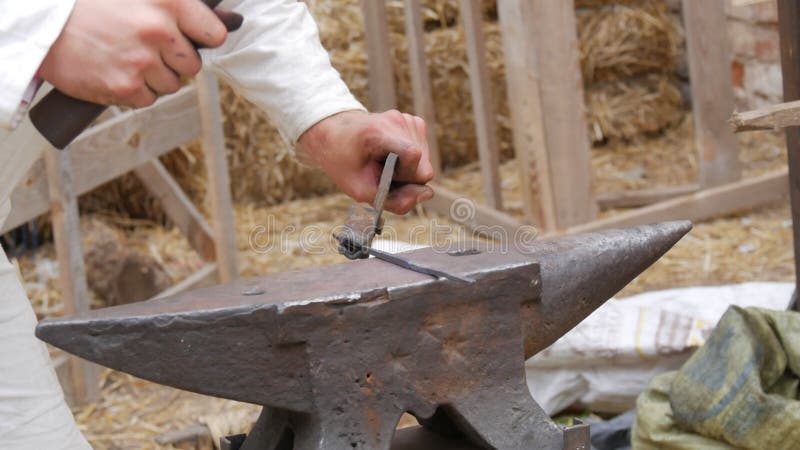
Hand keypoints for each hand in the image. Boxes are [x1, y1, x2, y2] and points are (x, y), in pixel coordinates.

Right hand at [39, 0, 228, 107]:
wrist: (44, 25)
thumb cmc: (91, 5)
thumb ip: (178, 7)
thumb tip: (230, 20)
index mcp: (167, 1)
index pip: (213, 33)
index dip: (204, 39)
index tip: (193, 39)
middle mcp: (158, 30)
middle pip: (192, 64)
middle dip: (174, 61)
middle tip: (147, 48)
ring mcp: (141, 61)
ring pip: (171, 84)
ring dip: (154, 77)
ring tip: (126, 57)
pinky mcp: (125, 87)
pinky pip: (149, 99)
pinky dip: (135, 90)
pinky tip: (116, 71)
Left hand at [297, 110, 435, 214]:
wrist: (337, 135)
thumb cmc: (346, 163)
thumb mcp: (360, 190)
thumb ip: (395, 201)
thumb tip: (428, 194)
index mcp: (378, 133)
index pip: (413, 155)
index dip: (404, 176)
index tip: (385, 177)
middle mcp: (398, 121)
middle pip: (423, 168)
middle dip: (405, 179)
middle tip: (380, 173)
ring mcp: (409, 120)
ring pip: (425, 164)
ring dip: (406, 171)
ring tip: (383, 163)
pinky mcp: (415, 123)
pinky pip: (423, 155)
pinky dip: (408, 162)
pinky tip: (390, 156)